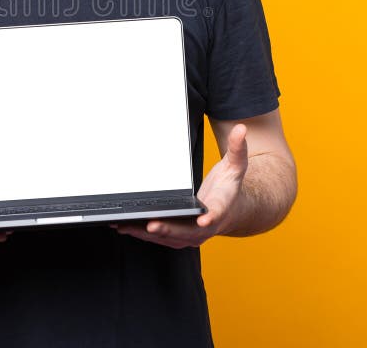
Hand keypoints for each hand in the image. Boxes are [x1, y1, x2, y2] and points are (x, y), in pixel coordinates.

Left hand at [113, 123, 247, 248]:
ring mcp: (192, 235)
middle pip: (187, 232)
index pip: (216, 214)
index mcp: (220, 209)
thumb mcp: (235, 165)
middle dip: (168, 229)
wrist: (231, 209)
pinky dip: (143, 234)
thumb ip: (237, 148)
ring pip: (169, 238)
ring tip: (126, 226)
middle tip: (151, 224)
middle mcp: (206, 227)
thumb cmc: (229, 187)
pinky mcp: (179, 236)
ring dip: (148, 234)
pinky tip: (125, 226)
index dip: (210, 218)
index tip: (204, 220)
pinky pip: (160, 238)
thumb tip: (241, 129)